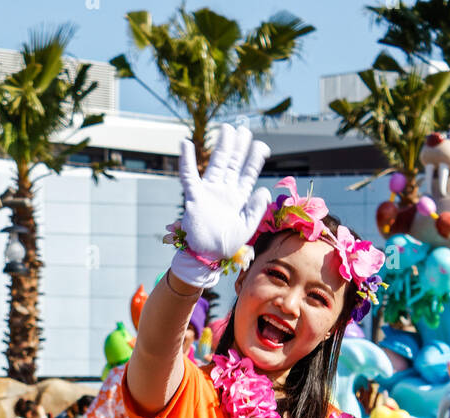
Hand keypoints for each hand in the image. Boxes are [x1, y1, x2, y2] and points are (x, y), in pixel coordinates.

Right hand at [171, 124, 271, 288]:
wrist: (207, 256)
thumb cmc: (226, 245)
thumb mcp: (247, 228)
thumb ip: (256, 209)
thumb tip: (264, 190)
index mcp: (239, 198)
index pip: (248, 173)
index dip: (254, 159)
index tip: (262, 145)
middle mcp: (225, 191)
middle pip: (233, 163)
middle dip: (239, 146)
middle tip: (244, 129)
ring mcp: (209, 191)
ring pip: (216, 163)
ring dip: (222, 146)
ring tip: (226, 129)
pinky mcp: (194, 196)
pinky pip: (189, 175)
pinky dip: (186, 160)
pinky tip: (185, 143)